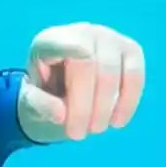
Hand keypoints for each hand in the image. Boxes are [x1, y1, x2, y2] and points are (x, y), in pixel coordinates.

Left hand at [18, 22, 145, 142]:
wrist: (64, 89)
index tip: (82, 59)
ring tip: (95, 130)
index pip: (61, 42)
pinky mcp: (130, 51)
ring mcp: (109, 38)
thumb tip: (62, 114)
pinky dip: (128, 102)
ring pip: (113, 71)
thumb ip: (39, 105)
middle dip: (83, 105)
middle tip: (76, 135)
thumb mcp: (30, 103)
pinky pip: (135, 75)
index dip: (73, 48)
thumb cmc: (45, 93)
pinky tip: (117, 122)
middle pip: (89, 65)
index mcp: (49, 40)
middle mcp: (81, 31)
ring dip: (105, 107)